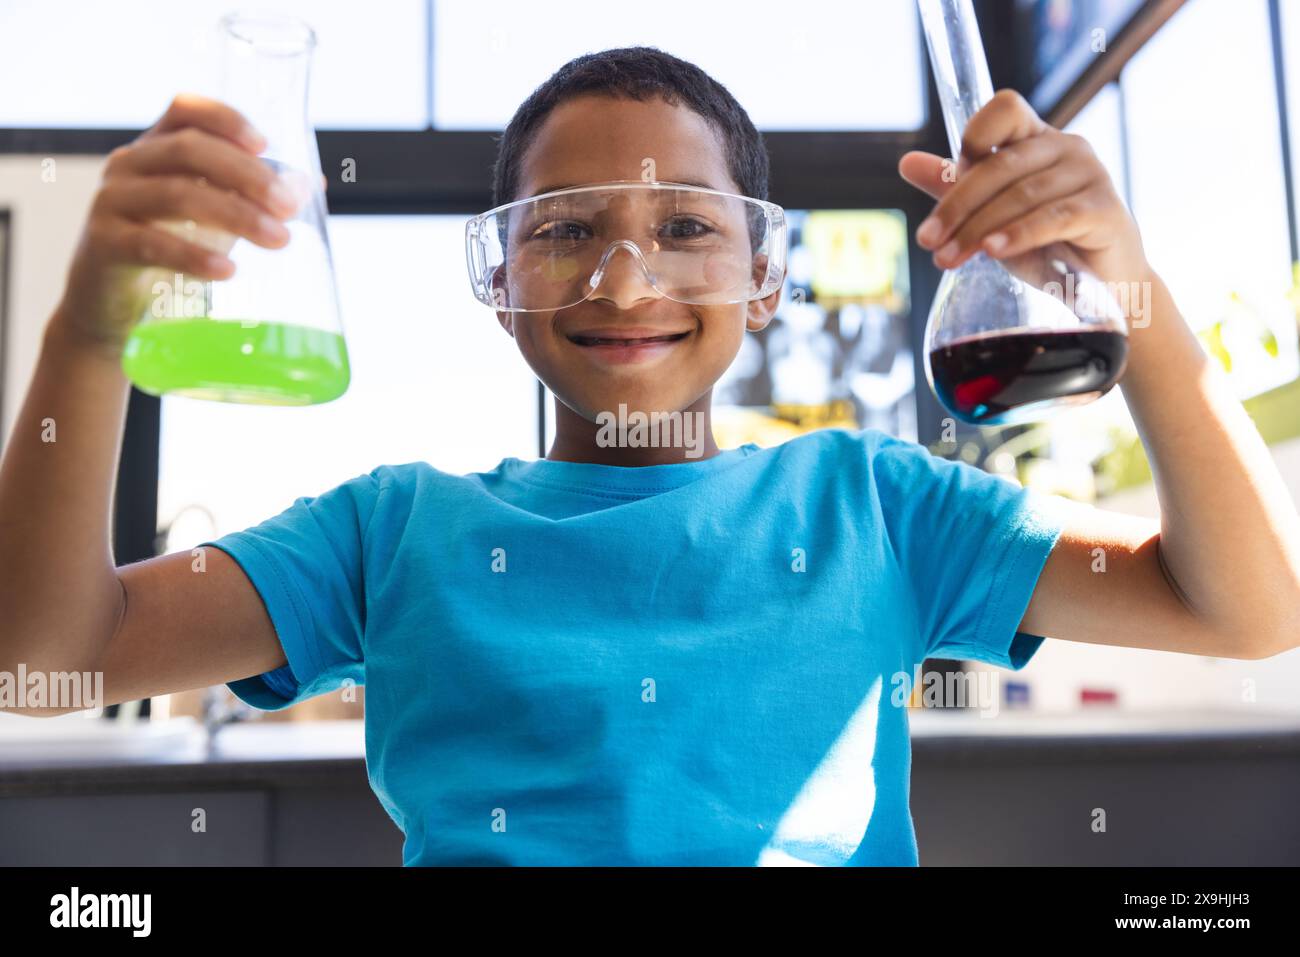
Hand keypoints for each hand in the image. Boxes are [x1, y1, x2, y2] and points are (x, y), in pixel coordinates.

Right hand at [52, 93, 300, 354]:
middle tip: (289, 207)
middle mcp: (129, 165)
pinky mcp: (105, 244)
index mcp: (156, 149)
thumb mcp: (213, 217)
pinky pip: (152, 244)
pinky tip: (228, 270)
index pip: (185, 111)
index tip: (265, 145)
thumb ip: (254, 198)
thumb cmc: (169, 249)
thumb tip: (311, 185)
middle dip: (248, 176)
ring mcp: (112, 202)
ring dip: (236, 215)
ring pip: (177, 195)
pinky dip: (195, 256)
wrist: (112, 305)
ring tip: (278, 240)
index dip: (225, 119)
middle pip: (189, 150)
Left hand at [899, 89, 1149, 287]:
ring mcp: (1091, 175)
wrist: (1106, 285)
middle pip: (1001, 165)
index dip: (974, 137)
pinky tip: (993, 251)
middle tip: (928, 242)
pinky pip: (1053, 219)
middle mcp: (1068, 147)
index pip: (1005, 110)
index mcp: (1039, 139)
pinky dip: (1019, 235)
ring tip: (947, 258)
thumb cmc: (1048, 243)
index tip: (949, 180)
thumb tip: (907, 162)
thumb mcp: (993, 215)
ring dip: (977, 230)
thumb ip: (955, 188)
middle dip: (957, 207)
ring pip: (1021, 196)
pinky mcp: (1105, 210)